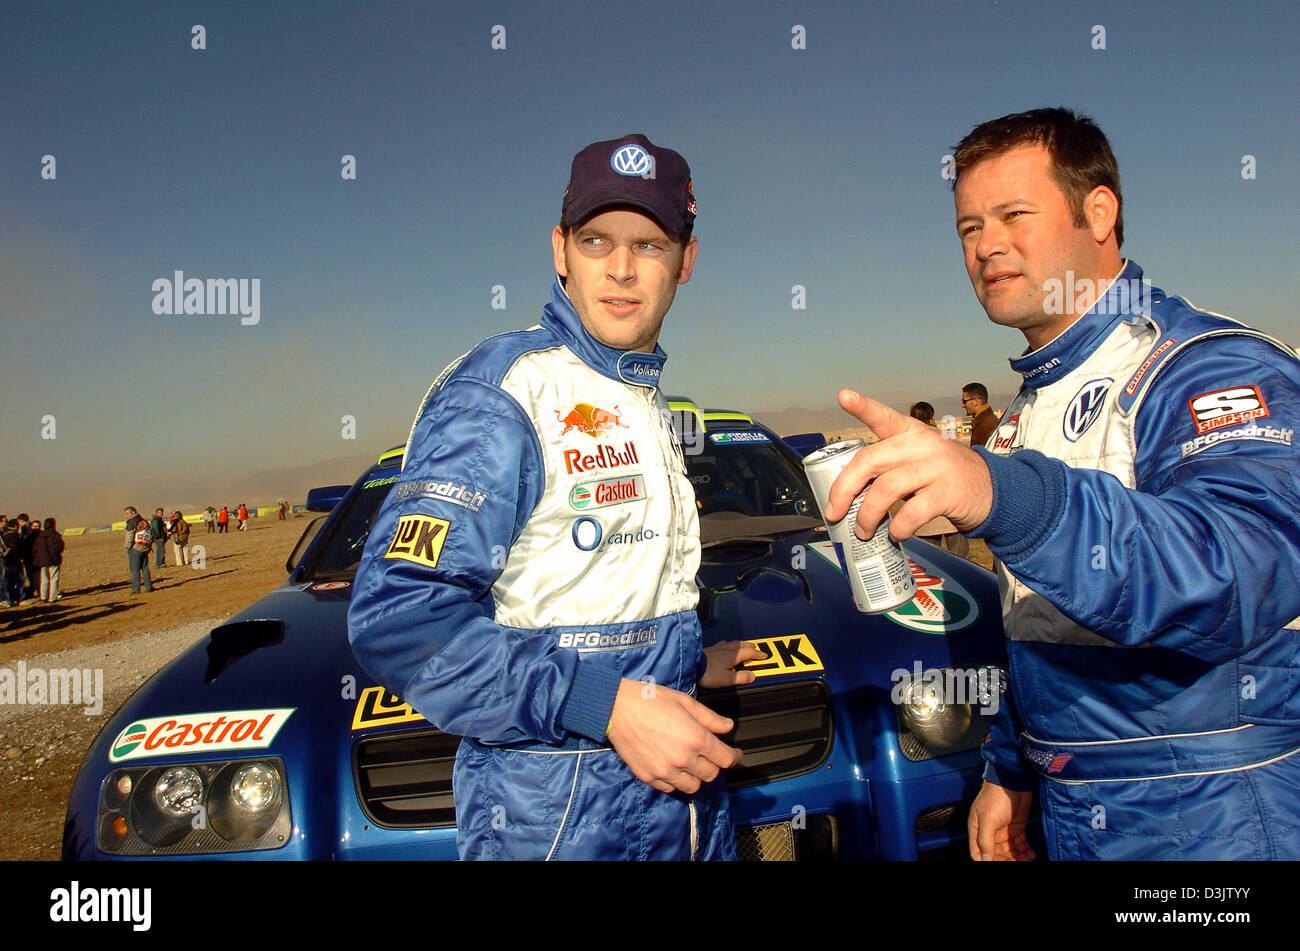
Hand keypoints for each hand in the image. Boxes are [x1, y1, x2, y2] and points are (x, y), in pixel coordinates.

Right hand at [606, 678, 742, 794]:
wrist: (617, 708)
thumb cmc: (651, 700)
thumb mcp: (686, 702)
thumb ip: (710, 718)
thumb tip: (728, 727)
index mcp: (695, 738)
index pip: (725, 759)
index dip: (735, 757)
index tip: (736, 754)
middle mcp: (683, 758)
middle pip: (711, 775)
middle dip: (714, 765)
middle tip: (709, 755)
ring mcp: (665, 770)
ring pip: (693, 786)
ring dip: (696, 777)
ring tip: (691, 764)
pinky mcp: (649, 776)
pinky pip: (670, 788)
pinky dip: (676, 781)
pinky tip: (673, 768)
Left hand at [699, 640, 764, 688]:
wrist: (689, 666)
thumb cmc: (707, 673)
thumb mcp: (727, 679)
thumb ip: (741, 677)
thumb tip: (752, 676)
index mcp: (732, 656)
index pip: (749, 652)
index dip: (757, 654)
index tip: (763, 655)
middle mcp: (725, 649)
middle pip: (740, 644)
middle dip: (749, 645)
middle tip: (755, 646)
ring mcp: (715, 648)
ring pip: (730, 643)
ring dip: (738, 643)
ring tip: (740, 644)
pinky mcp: (707, 650)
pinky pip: (720, 644)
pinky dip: (726, 644)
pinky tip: (722, 646)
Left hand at [825, 389, 993, 540]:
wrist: (990, 491)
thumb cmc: (941, 477)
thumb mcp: (916, 461)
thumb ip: (886, 469)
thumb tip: (846, 499)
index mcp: (910, 433)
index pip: (883, 417)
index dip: (862, 406)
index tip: (844, 395)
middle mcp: (922, 444)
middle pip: (871, 460)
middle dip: (844, 489)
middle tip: (833, 512)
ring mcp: (937, 467)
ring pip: (887, 488)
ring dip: (867, 515)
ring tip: (863, 530)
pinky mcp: (948, 493)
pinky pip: (913, 512)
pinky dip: (898, 527)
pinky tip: (895, 534)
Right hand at [968, 780, 1037, 860]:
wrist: (1012, 781)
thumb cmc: (995, 796)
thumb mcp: (987, 820)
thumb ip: (985, 840)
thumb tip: (984, 859)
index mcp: (977, 830)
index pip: (978, 854)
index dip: (986, 862)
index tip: (997, 864)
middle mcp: (990, 833)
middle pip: (996, 856)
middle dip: (1006, 861)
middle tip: (1016, 863)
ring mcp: (1004, 832)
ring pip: (1009, 852)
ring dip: (1017, 858)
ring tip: (1027, 860)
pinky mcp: (1016, 828)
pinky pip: (1020, 845)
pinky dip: (1026, 852)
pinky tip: (1031, 854)